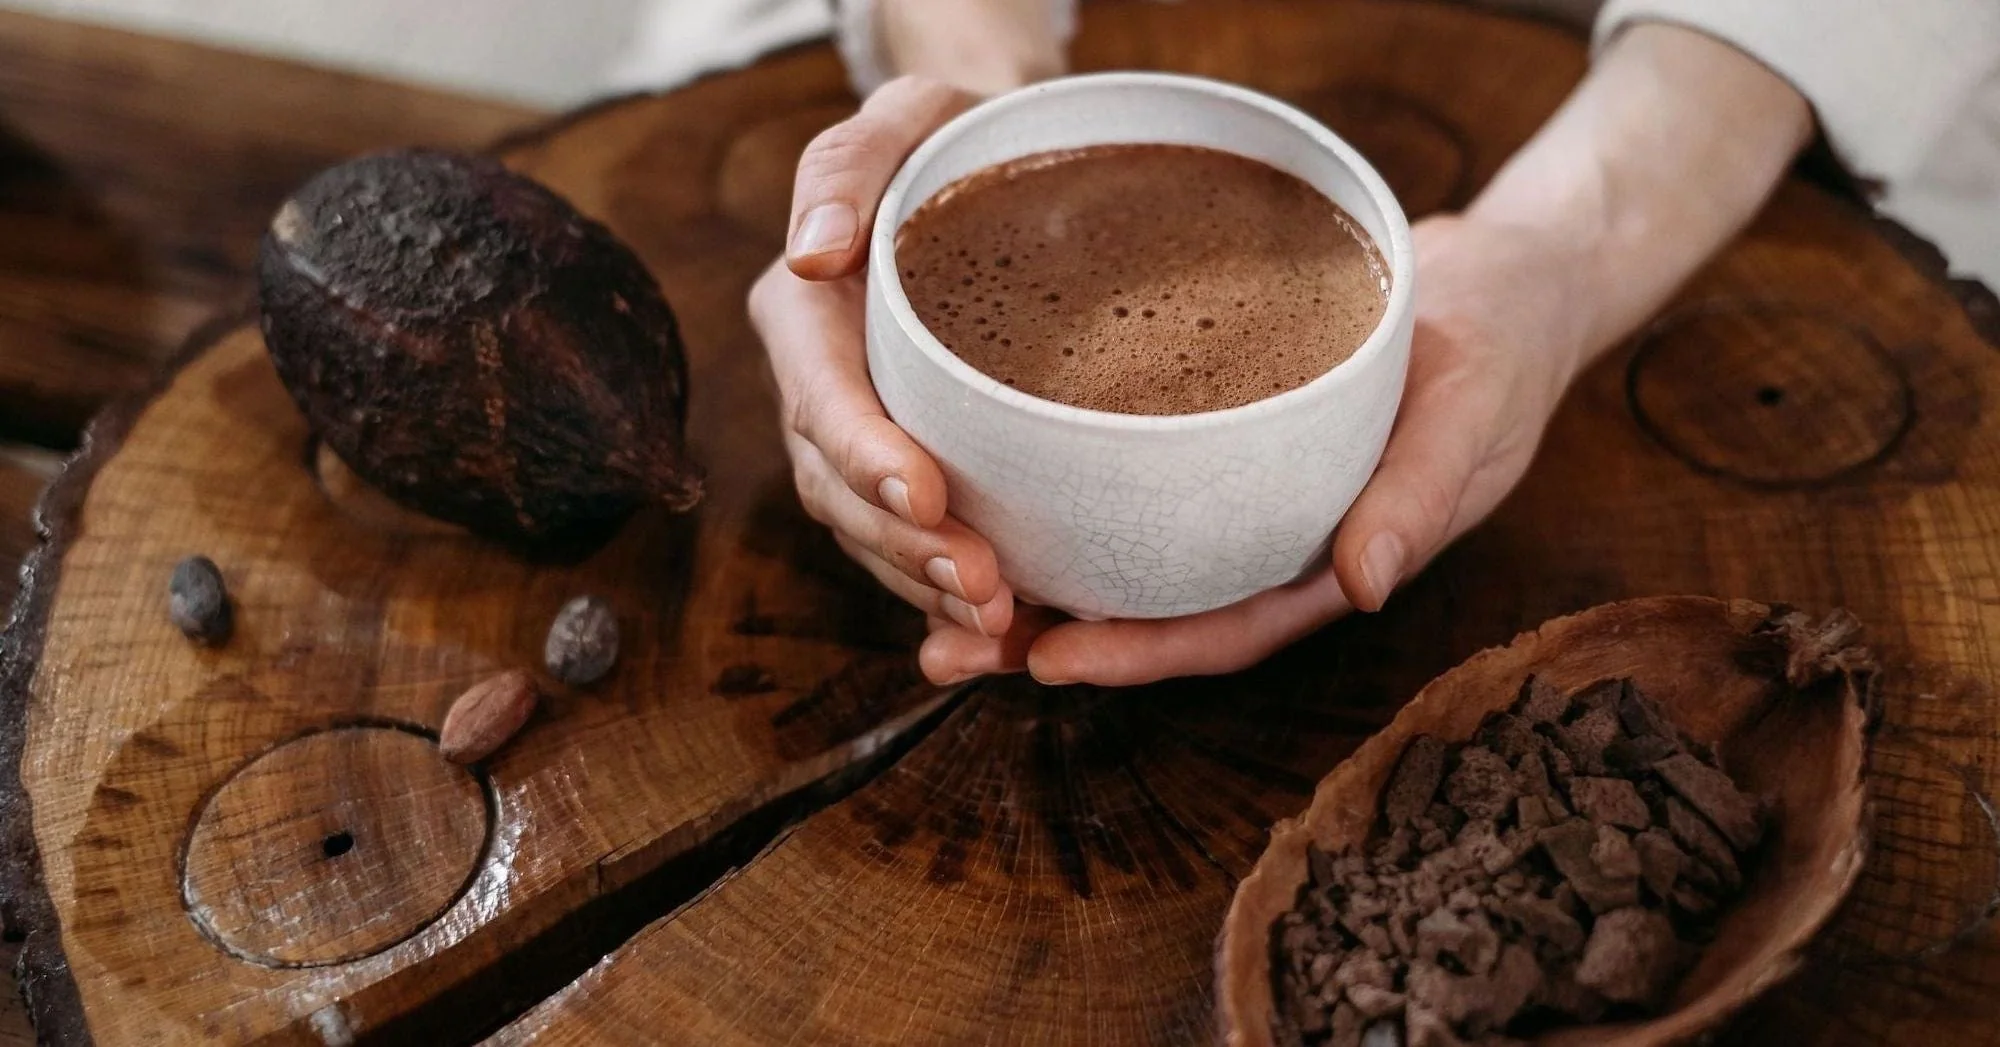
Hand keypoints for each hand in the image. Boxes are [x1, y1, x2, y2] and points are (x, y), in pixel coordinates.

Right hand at [749, 77, 1018, 641]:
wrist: (997, 175)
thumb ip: (846, 167)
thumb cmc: (953, 138)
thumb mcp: (904, 116)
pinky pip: (912, 549)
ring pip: (872, 537)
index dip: (863, 454)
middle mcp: (818, 390)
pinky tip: (1006, 636)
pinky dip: (948, 599)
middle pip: (840, 489)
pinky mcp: (909, 471)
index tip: (924, 495)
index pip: (820, 396)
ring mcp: (859, 441)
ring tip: (1001, 625)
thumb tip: (814, 255)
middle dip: (903, 548)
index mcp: (804, 316)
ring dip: (927, 589)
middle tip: (985, 588)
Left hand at [923, 213, 1592, 685]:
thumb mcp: (1471, 413)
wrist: (1498, 283)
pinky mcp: (1211, 438)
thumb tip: (1367, 583)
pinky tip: (981, 493)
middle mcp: (1268, 541)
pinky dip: (1057, 497)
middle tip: (943, 652)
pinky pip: (1126, 482)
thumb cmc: (1495, 351)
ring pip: (1123, 556)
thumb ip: (1420, 496)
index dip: (1137, 652)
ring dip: (1032, 581)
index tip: (1048, 661)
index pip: (1221, 627)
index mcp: (1328, 560)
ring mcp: (1237, 494)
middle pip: (1149, 609)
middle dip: (1049, 638)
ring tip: (925, 595)